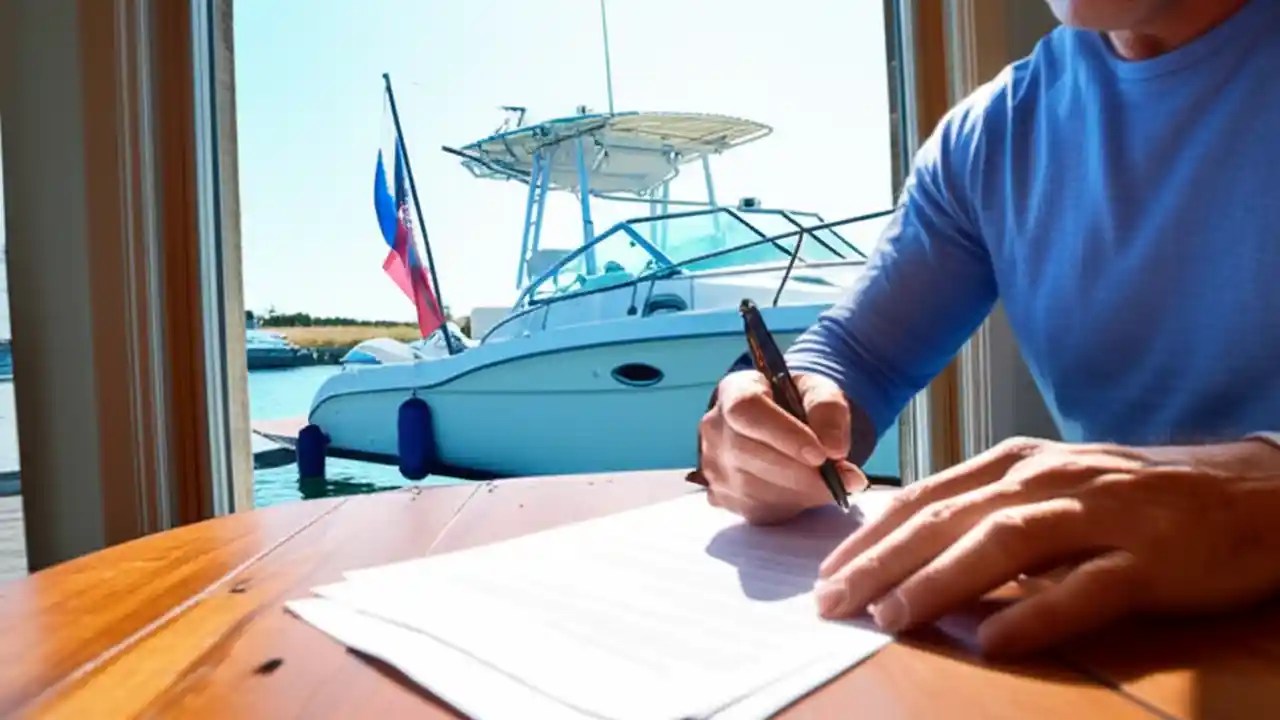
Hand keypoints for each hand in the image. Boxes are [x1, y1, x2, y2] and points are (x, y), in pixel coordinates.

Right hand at [698, 370, 866, 524]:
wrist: (781, 427)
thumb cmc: (797, 405)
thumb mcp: (819, 393)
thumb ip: (830, 411)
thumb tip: (834, 449)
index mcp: (734, 391)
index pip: (748, 411)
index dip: (783, 434)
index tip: (821, 454)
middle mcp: (714, 428)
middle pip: (750, 454)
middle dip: (801, 472)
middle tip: (845, 478)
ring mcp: (713, 466)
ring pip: (754, 488)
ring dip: (801, 492)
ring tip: (832, 483)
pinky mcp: (722, 496)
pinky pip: (757, 509)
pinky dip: (791, 505)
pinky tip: (807, 491)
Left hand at [814, 436, 1279, 657]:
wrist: (1246, 493)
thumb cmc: (1134, 496)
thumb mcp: (1049, 487)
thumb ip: (984, 509)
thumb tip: (907, 540)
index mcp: (1018, 462)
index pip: (927, 498)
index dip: (872, 537)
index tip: (827, 573)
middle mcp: (1050, 480)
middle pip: (950, 519)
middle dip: (882, 562)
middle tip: (832, 603)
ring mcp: (1101, 516)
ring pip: (1004, 544)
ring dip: (939, 581)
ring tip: (891, 618)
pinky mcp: (1149, 560)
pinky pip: (1086, 589)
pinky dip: (1037, 614)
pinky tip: (995, 641)